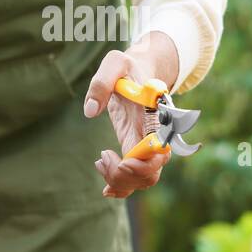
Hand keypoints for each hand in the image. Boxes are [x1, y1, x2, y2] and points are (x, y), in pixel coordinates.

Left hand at [83, 32, 180, 198]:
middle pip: (152, 171)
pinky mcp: (135, 150)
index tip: (123, 163)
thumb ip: (102, 83)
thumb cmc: (127, 68)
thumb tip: (91, 111)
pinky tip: (105, 187)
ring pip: (143, 179)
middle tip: (102, 158)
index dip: (145, 163)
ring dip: (120, 181)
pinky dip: (121, 187)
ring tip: (100, 161)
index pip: (159, 148)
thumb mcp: (114, 64)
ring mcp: (147, 146)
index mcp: (156, 115)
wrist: (136, 73)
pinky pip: (134, 178)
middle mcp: (156, 136)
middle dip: (127, 176)